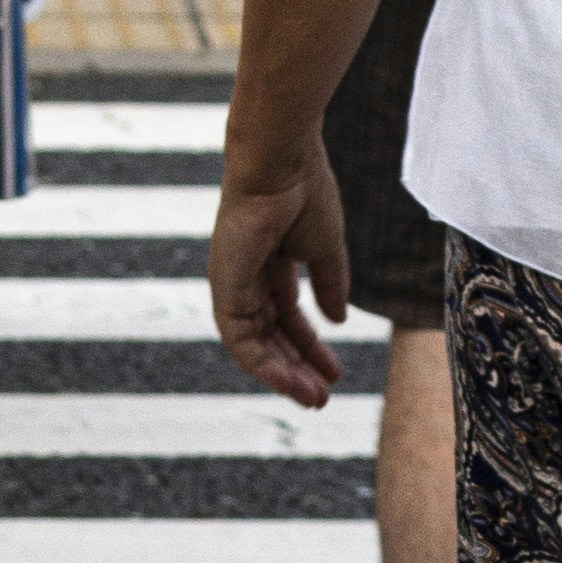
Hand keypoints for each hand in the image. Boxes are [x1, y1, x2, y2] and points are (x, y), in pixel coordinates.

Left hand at [208, 155, 351, 406]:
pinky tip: (289, 383)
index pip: (288, 316)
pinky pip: (241, 341)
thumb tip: (337, 321)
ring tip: (314, 399)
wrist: (281, 163)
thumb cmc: (305, 192)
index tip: (333, 372)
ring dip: (284, 375)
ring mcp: (233, 286)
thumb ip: (330, 286)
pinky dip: (263, 365)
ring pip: (256, 345)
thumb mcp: (325, 249)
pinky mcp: (224, 291)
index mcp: (270, 262)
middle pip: (272, 336)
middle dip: (298, 368)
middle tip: (323, 397)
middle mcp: (247, 278)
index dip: (310, 346)